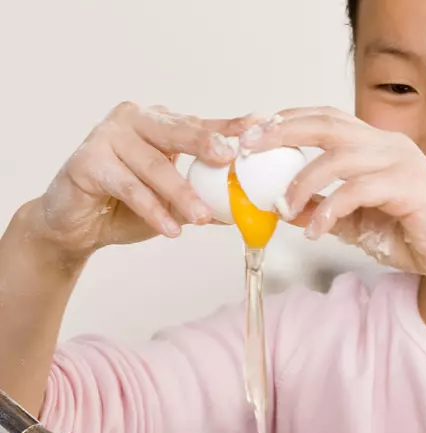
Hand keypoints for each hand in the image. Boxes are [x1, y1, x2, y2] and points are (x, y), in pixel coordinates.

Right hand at [31, 102, 254, 258]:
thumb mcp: (173, 199)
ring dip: (181, 193)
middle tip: (228, 158)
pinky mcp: (87, 161)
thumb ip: (203, 195)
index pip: (200, 124)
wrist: (76, 225)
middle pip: (177, 131)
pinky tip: (169, 228)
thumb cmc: (127, 205)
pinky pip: (128, 186)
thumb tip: (244, 206)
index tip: (259, 125)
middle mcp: (134, 121)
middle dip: (206, 144)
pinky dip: (151, 208)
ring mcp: (107, 136)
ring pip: (154, 165)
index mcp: (160, 123)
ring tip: (202, 217)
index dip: (229, 126)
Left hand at [240, 107, 425, 286]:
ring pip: (337, 156)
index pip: (327, 119)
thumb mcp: (362, 225)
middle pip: (327, 124)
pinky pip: (356, 191)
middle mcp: (390, 146)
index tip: (254, 136)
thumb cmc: (422, 237)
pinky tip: (315, 231)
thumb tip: (287, 208)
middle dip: (282, 132)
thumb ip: (328, 212)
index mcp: (379, 147)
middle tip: (250, 148)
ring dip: (302, 181)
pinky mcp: (409, 187)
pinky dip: (329, 210)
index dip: (289, 121)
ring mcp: (401, 163)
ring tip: (284, 207)